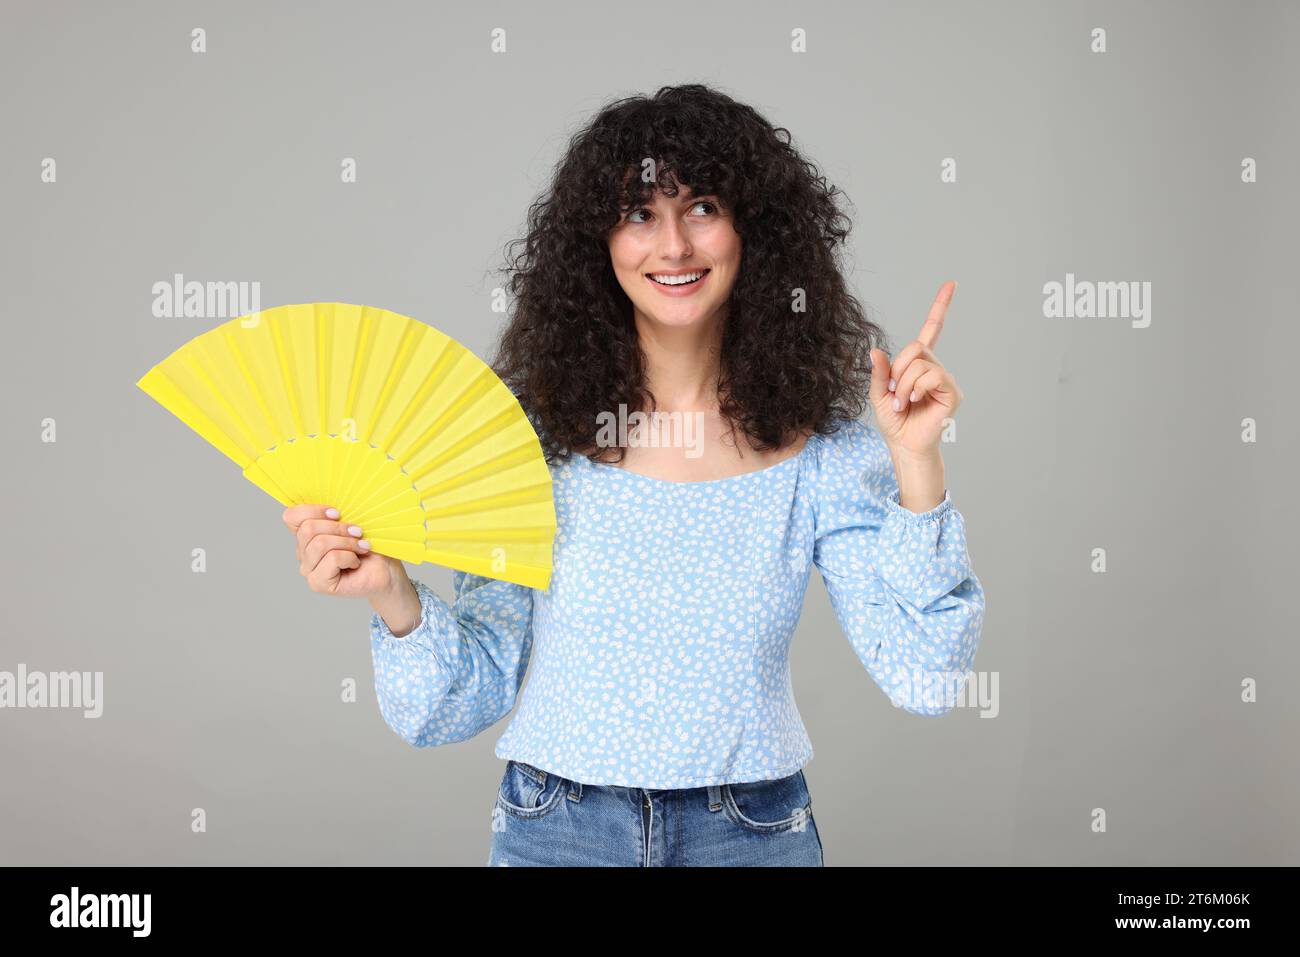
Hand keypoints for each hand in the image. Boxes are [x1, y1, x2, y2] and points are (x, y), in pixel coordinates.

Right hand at [282, 504, 401, 597]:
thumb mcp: (353, 522)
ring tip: (361, 547)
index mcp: (307, 534)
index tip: (338, 513)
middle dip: (338, 528)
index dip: (313, 510)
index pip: (291, 516)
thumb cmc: (370, 545)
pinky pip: (331, 558)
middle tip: (358, 532)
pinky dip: (349, 556)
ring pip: (319, 544)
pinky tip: (356, 562)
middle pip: (307, 529)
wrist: (385, 571)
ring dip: (347, 542)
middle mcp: (303, 552)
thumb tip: (334, 503)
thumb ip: (336, 515)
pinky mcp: (318, 583)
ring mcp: (308, 570)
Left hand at [870, 280, 964, 456]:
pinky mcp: (952, 393)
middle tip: (895, 392)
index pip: (931, 331)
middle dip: (898, 369)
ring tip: (902, 402)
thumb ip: (879, 372)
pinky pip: (932, 375)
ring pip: (920, 362)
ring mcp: (945, 380)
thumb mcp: (878, 394)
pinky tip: (914, 402)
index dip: (940, 307)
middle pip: (915, 347)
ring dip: (903, 383)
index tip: (951, 284)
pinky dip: (916, 388)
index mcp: (919, 365)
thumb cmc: (894, 422)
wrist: (904, 445)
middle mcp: (935, 368)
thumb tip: (876, 350)